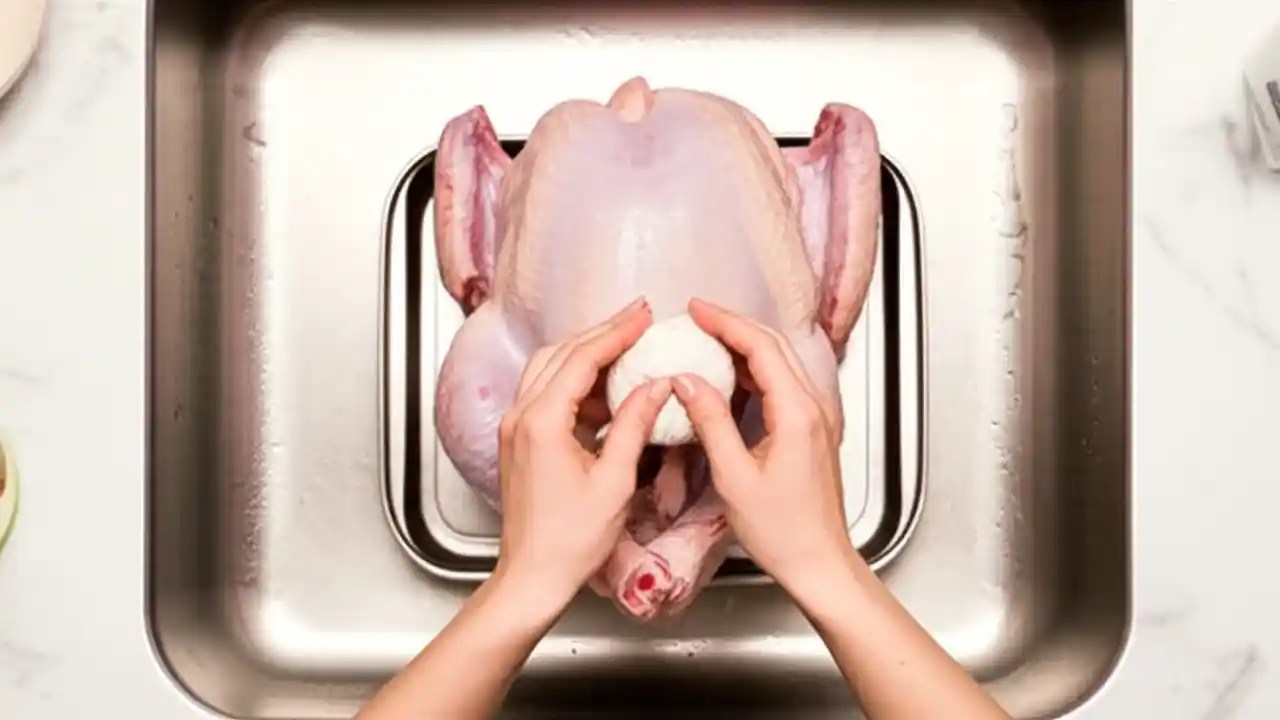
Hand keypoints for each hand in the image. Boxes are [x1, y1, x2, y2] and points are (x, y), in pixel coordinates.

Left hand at [494, 298, 672, 611]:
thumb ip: (634, 425)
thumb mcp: (615, 481)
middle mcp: (520, 416)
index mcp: (542, 421)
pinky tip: (606, 388)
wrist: (532, 577)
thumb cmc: (571, 541)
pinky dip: (575, 381)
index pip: (581, 358)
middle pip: (560, 354)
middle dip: (601, 333)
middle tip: (638, 319)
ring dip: (585, 354)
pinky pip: (545, 394)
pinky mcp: (518, 441)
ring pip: (549, 370)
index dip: (616, 332)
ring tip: (626, 345)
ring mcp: (514, 427)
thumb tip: (657, 386)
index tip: (644, 316)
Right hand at [672, 299, 854, 595]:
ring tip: (707, 339)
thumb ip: (710, 422)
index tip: (696, 310)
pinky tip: (730, 375)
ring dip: (745, 345)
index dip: (726, 323)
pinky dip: (755, 370)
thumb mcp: (734, 477)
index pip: (761, 348)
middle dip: (734, 326)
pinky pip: (783, 385)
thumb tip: (686, 381)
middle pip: (775, 346)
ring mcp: (817, 418)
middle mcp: (814, 407)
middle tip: (697, 317)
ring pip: (781, 363)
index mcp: (797, 412)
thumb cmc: (781, 531)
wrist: (819, 563)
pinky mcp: (812, 431)